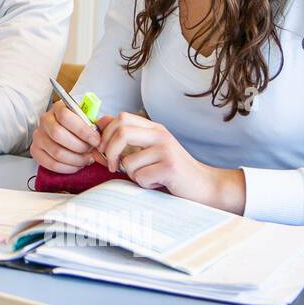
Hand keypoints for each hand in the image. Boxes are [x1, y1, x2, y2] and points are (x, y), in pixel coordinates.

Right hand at [29, 102, 102, 173]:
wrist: (65, 132)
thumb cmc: (79, 126)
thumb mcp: (88, 119)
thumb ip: (96, 121)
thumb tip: (106, 124)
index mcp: (57, 108)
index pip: (65, 116)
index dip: (83, 130)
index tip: (96, 141)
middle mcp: (45, 120)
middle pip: (58, 134)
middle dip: (80, 147)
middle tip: (91, 151)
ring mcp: (38, 136)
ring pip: (56, 152)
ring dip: (76, 159)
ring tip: (86, 159)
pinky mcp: (35, 151)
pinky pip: (51, 164)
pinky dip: (67, 168)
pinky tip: (77, 165)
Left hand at [96, 111, 244, 211]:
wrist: (204, 186)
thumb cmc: (171, 171)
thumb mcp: (149, 150)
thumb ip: (127, 140)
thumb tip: (99, 125)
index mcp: (154, 128)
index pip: (121, 118)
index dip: (106, 133)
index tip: (103, 150)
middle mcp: (160, 135)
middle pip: (121, 132)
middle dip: (110, 151)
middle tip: (112, 165)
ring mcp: (166, 150)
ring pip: (129, 162)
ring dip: (132, 175)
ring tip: (148, 177)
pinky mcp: (170, 167)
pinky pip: (140, 177)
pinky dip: (144, 184)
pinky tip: (158, 183)